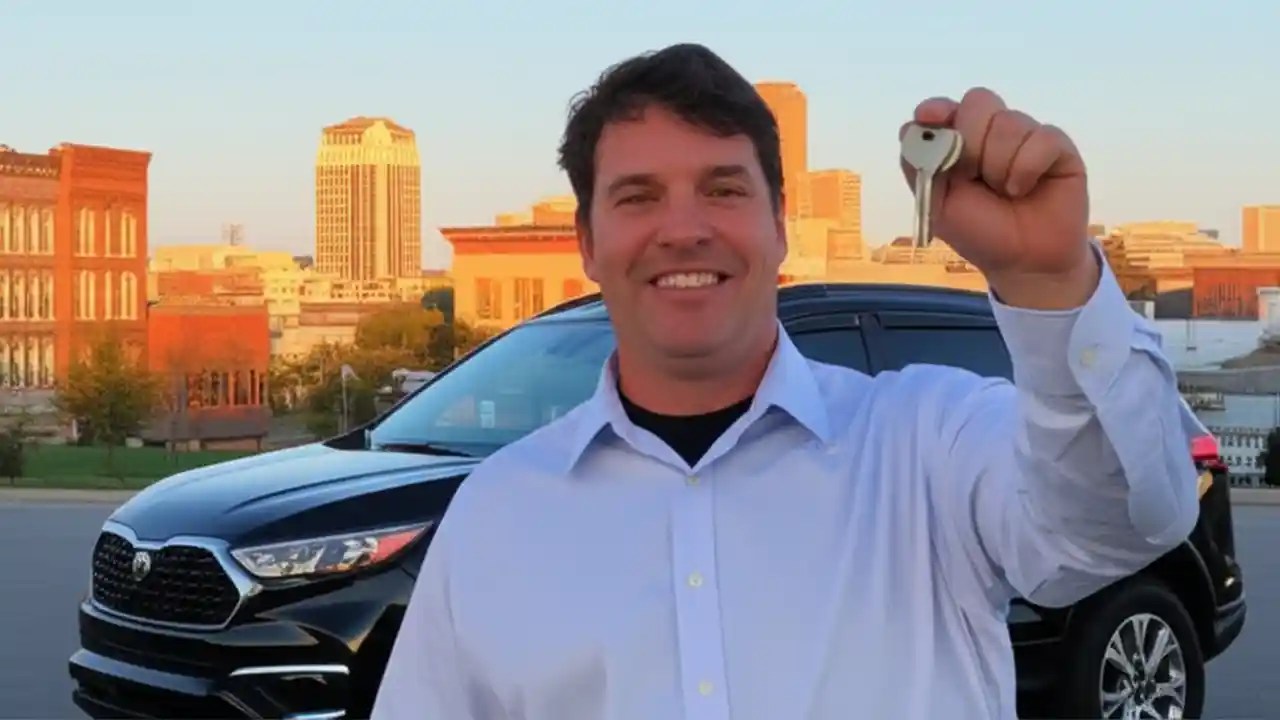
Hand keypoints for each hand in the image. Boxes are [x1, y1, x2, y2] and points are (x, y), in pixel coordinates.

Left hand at [900, 88, 1096, 306]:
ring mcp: (1024, 135)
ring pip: (1009, 122)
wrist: (1023, 262)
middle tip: (974, 178)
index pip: (945, 108)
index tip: (932, 118)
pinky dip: (1026, 168)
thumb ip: (919, 163)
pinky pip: (1041, 138)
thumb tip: (915, 123)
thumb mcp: (936, 203)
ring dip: (999, 166)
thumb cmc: (978, 231)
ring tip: (1005, 193)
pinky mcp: (1057, 146)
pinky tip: (1025, 189)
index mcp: (958, 142)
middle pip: (978, 102)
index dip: (937, 109)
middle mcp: (990, 132)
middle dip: (971, 144)